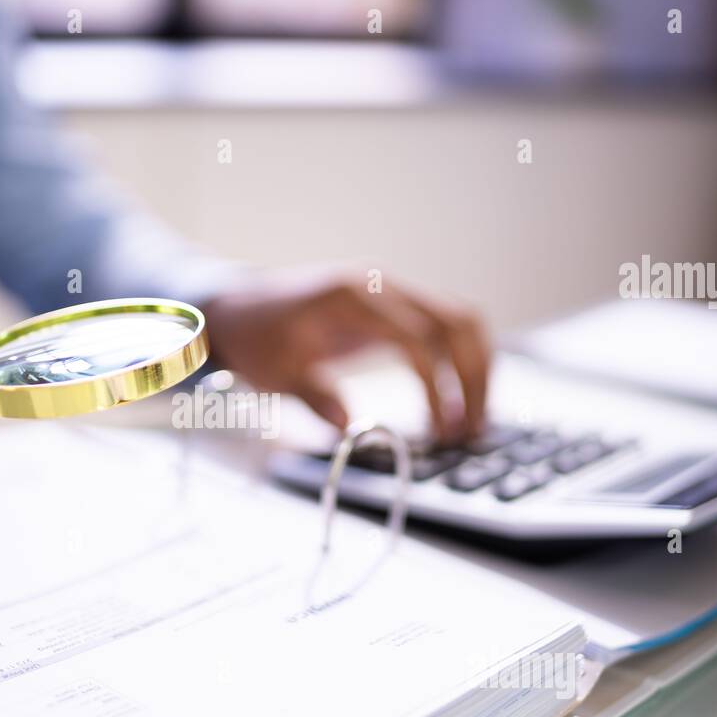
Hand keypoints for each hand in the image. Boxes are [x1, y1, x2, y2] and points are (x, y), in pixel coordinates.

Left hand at [203, 271, 489, 438]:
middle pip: (456, 323)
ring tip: (474, 421)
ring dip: (476, 368)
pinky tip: (459, 400)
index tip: (441, 429)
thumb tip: (350, 427)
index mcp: (352, 296)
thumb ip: (315, 398)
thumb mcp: (275, 374)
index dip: (437, 387)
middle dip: (473, 378)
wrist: (240, 306)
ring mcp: (392, 293)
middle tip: (473, 430)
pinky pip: (445, 327)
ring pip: (460, 321)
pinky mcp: (395, 309)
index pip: (418, 338)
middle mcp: (382, 286)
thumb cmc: (256, 337)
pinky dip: (461, 361)